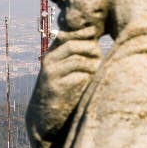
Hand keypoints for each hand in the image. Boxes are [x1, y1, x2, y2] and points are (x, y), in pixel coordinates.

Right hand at [27, 26, 101, 147]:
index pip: (67, 35)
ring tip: (98, 70)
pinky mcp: (54, 88)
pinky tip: (91, 81)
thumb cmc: (65, 88)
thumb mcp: (70, 67)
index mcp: (53, 53)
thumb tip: (95, 35)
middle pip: (73, 46)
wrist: (47, 114)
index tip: (96, 33)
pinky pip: (77, 77)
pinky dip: (88, 77)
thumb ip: (80, 52)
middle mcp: (49, 61)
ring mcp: (50, 74)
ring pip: (77, 61)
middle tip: (100, 57)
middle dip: (90, 49)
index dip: (82, 33)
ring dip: (92, 65)